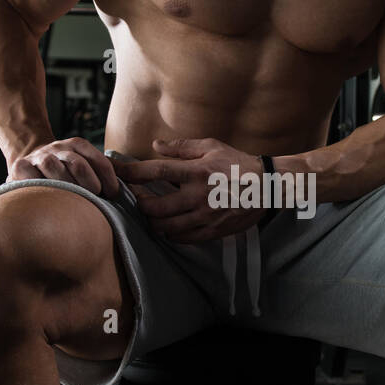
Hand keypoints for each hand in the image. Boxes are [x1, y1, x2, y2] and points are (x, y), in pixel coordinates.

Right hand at [8, 137, 123, 201]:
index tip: (113, 195)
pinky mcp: (20, 168)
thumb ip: (114, 171)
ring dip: (68, 189)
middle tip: (95, 199)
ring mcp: (39, 157)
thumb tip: (146, 173)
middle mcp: (58, 147)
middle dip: (89, 184)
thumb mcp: (89, 166)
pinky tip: (51, 200)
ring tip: (75, 202)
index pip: (98, 159)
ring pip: (55, 170)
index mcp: (77, 145)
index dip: (108, 178)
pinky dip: (44, 190)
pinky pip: (34, 179)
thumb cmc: (66, 173)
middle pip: (78, 163)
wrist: (28, 165)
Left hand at [109, 137, 267, 241]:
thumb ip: (182, 147)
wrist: (267, 187)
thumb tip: (156, 145)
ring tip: (152, 214)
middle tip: (139, 199)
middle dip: (141, 205)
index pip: (155, 172)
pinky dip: (171, 233)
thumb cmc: (237, 163)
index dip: (132, 173)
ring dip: (153, 222)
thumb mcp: (212, 146)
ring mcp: (205, 216)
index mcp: (196, 172)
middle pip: (155, 207)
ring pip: (166, 227)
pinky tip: (170, 226)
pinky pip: (182, 238)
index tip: (117, 173)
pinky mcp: (212, 231)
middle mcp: (198, 196)